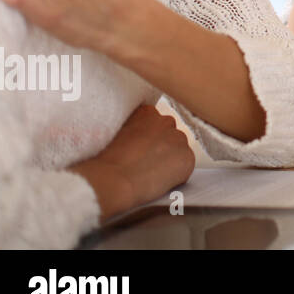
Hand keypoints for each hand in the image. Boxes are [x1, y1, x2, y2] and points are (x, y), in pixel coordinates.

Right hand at [68, 105, 195, 219]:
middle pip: (170, 135)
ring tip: (151, 172)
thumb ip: (133, 129)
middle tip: (147, 162)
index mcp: (147, 112)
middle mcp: (166, 121)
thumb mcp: (115, 133)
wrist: (112, 178)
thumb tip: (138, 139)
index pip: (156, 124)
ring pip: (179, 150)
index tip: (141, 150)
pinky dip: (177, 175)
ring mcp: (179, 139)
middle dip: (163, 147)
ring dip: (171, 159)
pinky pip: (185, 167)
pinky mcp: (188, 158)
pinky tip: (159, 180)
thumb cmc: (106, 161)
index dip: (150, 140)